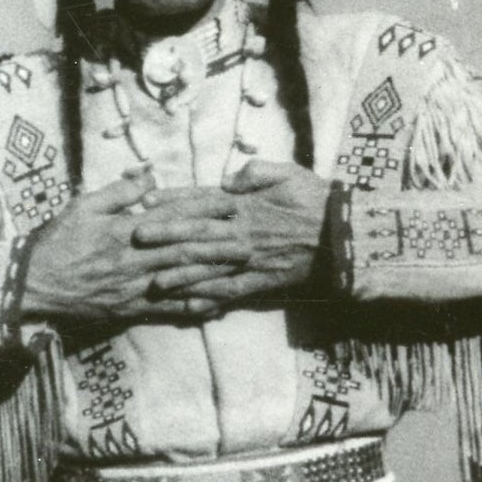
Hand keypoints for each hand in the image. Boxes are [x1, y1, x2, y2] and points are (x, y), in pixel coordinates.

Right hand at [22, 167, 249, 324]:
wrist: (32, 286)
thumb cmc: (56, 242)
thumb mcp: (82, 207)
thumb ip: (118, 193)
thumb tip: (149, 177)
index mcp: (123, 231)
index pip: (172, 216)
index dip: (204, 209)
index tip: (230, 202)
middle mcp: (134, 260)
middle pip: (186, 249)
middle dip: (220, 242)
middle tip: (249, 235)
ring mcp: (134, 288)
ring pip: (182, 279)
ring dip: (215, 274)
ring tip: (243, 267)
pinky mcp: (130, 310)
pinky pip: (167, 310)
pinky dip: (193, 307)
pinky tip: (216, 305)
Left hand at [132, 159, 331, 304]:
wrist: (345, 235)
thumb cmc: (316, 199)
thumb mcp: (289, 173)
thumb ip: (257, 173)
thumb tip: (229, 179)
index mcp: (246, 205)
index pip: (203, 201)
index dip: (173, 201)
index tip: (146, 201)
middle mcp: (243, 233)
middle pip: (198, 234)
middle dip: (166, 237)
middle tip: (137, 240)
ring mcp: (251, 260)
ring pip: (209, 268)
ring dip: (180, 274)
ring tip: (154, 281)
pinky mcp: (262, 281)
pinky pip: (232, 293)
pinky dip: (211, 300)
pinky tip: (189, 309)